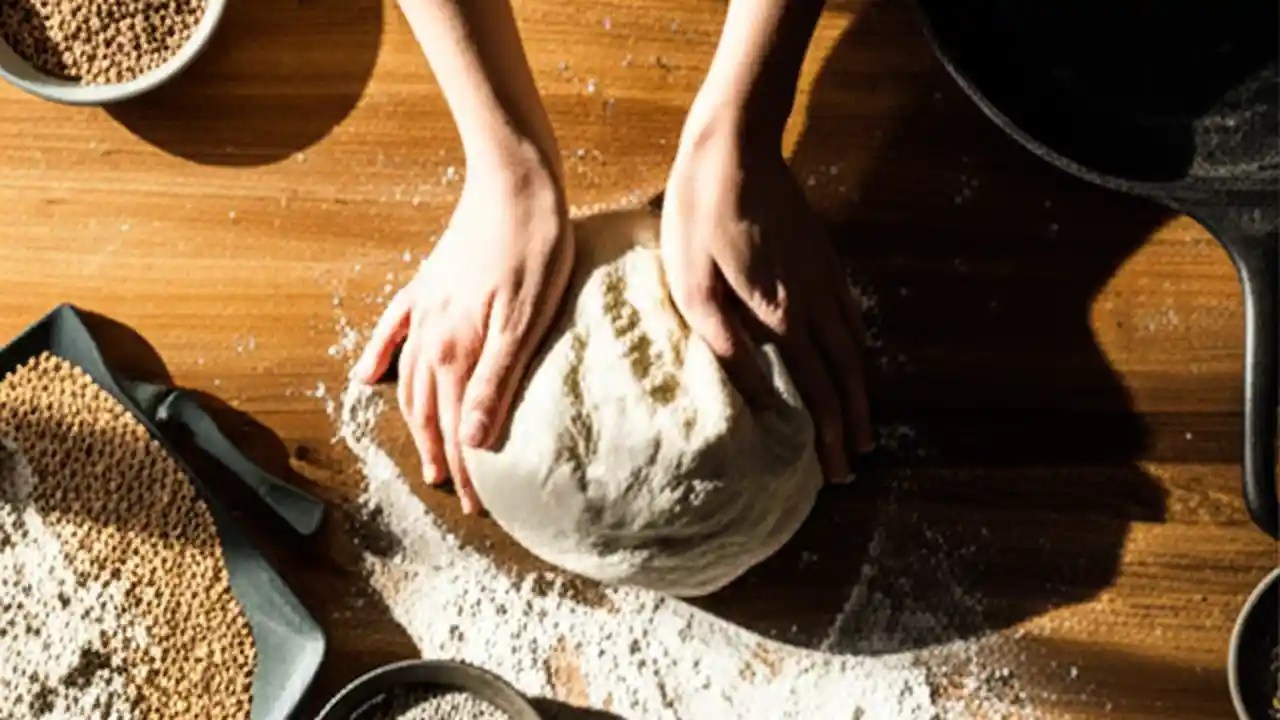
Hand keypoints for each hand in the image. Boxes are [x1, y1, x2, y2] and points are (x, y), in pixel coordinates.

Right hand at [355, 149, 573, 512]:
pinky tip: (366, 376)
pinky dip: (379, 357)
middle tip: (453, 492)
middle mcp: (431, 336)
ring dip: (415, 421)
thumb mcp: (526, 322)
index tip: (477, 506)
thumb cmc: (534, 247)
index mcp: (457, 351)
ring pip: (409, 380)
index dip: (465, 469)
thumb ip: (496, 382)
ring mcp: (425, 309)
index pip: (458, 427)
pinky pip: (392, 329)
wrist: (513, 180)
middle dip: (440, 455)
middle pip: (429, 411)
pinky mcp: (427, 283)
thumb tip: (472, 441)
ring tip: (425, 452)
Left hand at [661, 117, 872, 481]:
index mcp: (781, 316)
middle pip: (846, 378)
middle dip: (851, 425)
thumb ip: (726, 346)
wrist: (736, 145)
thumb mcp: (694, 284)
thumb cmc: (700, 214)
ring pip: (856, 348)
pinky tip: (856, 356)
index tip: (836, 471)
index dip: (828, 436)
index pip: (817, 392)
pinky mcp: (824, 257)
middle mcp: (815, 303)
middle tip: (854, 464)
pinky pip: (852, 316)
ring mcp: (826, 278)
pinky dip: (859, 349)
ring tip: (862, 425)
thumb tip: (760, 401)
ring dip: (860, 392)